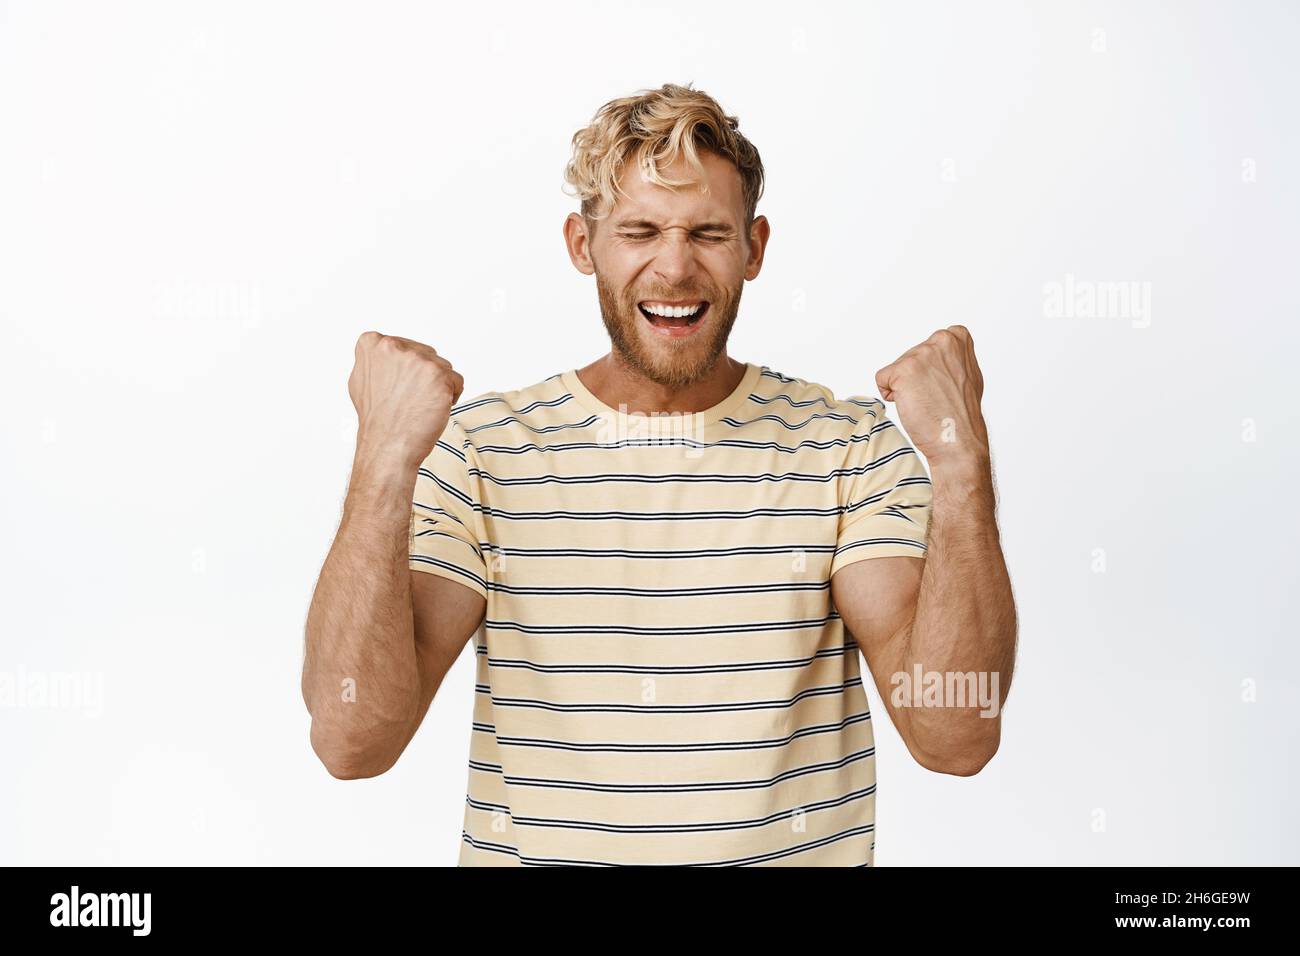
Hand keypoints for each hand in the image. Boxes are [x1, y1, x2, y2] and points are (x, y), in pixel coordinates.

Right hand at [348, 331, 464, 467]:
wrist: (386, 446)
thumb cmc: (376, 418)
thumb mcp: (361, 378)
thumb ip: (376, 358)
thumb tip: (384, 347)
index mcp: (373, 343)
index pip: (404, 346)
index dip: (405, 370)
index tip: (396, 388)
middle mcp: (394, 346)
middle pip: (426, 354)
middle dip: (423, 377)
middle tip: (408, 400)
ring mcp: (418, 360)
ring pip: (443, 367)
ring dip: (438, 386)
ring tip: (419, 406)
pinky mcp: (439, 376)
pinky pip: (457, 381)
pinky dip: (451, 396)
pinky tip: (433, 410)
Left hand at [874, 325, 987, 469]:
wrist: (957, 440)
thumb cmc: (961, 414)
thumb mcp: (967, 373)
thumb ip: (951, 357)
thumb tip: (939, 351)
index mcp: (956, 338)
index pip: (928, 344)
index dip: (931, 369)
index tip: (944, 386)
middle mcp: (940, 341)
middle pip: (909, 357)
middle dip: (916, 378)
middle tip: (935, 397)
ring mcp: (921, 355)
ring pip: (897, 369)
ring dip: (905, 387)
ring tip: (926, 402)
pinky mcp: (903, 370)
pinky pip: (882, 379)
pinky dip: (890, 395)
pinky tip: (911, 405)